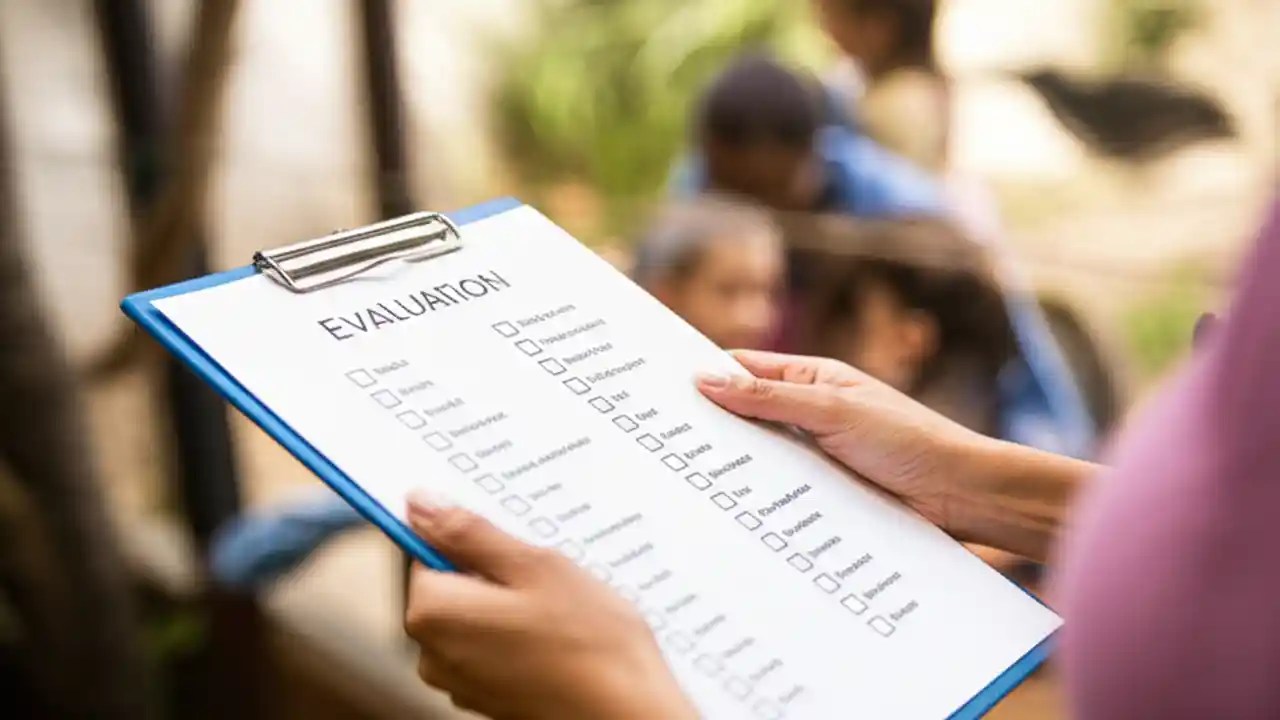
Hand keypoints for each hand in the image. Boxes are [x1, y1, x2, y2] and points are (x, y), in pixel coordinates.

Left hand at [403, 493, 696, 719]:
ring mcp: (460, 681)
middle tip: (546, 570)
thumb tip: (420, 503)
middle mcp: (433, 653)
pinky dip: (519, 633)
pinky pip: (493, 646)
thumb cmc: (588, 643)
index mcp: (433, 612)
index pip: (428, 549)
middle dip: (496, 570)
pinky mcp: (487, 696)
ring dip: (512, 602)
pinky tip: (559, 633)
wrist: (627, 714)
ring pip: (477, 615)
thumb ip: (468, 533)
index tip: (513, 536)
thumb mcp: (533, 566)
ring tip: (561, 605)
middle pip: (453, 583)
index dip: (474, 537)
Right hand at [697, 350, 1091, 560]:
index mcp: (813, 378)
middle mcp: (811, 412)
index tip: (661, 386)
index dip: (706, 373)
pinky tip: (729, 505)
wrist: (959, 495)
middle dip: (710, 422)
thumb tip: (707, 379)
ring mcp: (816, 452)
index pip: (746, 368)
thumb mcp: (832, 409)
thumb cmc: (907, 439)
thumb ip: (769, 397)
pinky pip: (779, 488)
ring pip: (759, 455)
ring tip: (684, 474)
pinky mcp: (823, 490)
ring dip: (733, 464)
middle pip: (746, 413)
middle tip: (660, 436)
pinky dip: (757, 493)